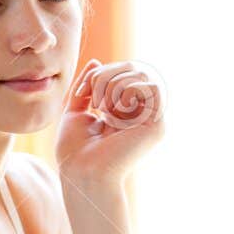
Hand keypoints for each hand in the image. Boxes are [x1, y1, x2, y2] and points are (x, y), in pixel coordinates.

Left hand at [55, 58, 165, 186]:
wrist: (81, 172)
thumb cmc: (75, 150)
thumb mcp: (76, 111)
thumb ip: (87, 87)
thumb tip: (96, 61)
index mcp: (126, 111)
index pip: (123, 72)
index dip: (101, 73)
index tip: (82, 93)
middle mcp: (143, 114)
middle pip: (134, 68)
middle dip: (105, 75)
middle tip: (92, 99)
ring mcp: (153, 119)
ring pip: (142, 74)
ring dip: (114, 84)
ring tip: (102, 107)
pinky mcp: (158, 125)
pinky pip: (151, 87)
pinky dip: (128, 90)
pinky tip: (115, 111)